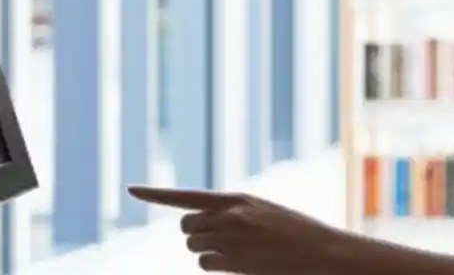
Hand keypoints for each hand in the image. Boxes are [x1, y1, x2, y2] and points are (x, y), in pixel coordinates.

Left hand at [128, 185, 346, 273]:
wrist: (322, 251)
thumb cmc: (296, 233)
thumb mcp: (264, 211)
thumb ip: (234, 212)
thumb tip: (203, 224)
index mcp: (237, 197)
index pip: (186, 195)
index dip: (155, 194)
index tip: (131, 189)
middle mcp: (229, 214)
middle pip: (186, 225)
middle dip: (196, 233)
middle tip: (221, 239)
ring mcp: (231, 237)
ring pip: (193, 245)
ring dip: (207, 251)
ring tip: (237, 252)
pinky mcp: (234, 260)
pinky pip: (204, 263)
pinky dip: (214, 265)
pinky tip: (239, 264)